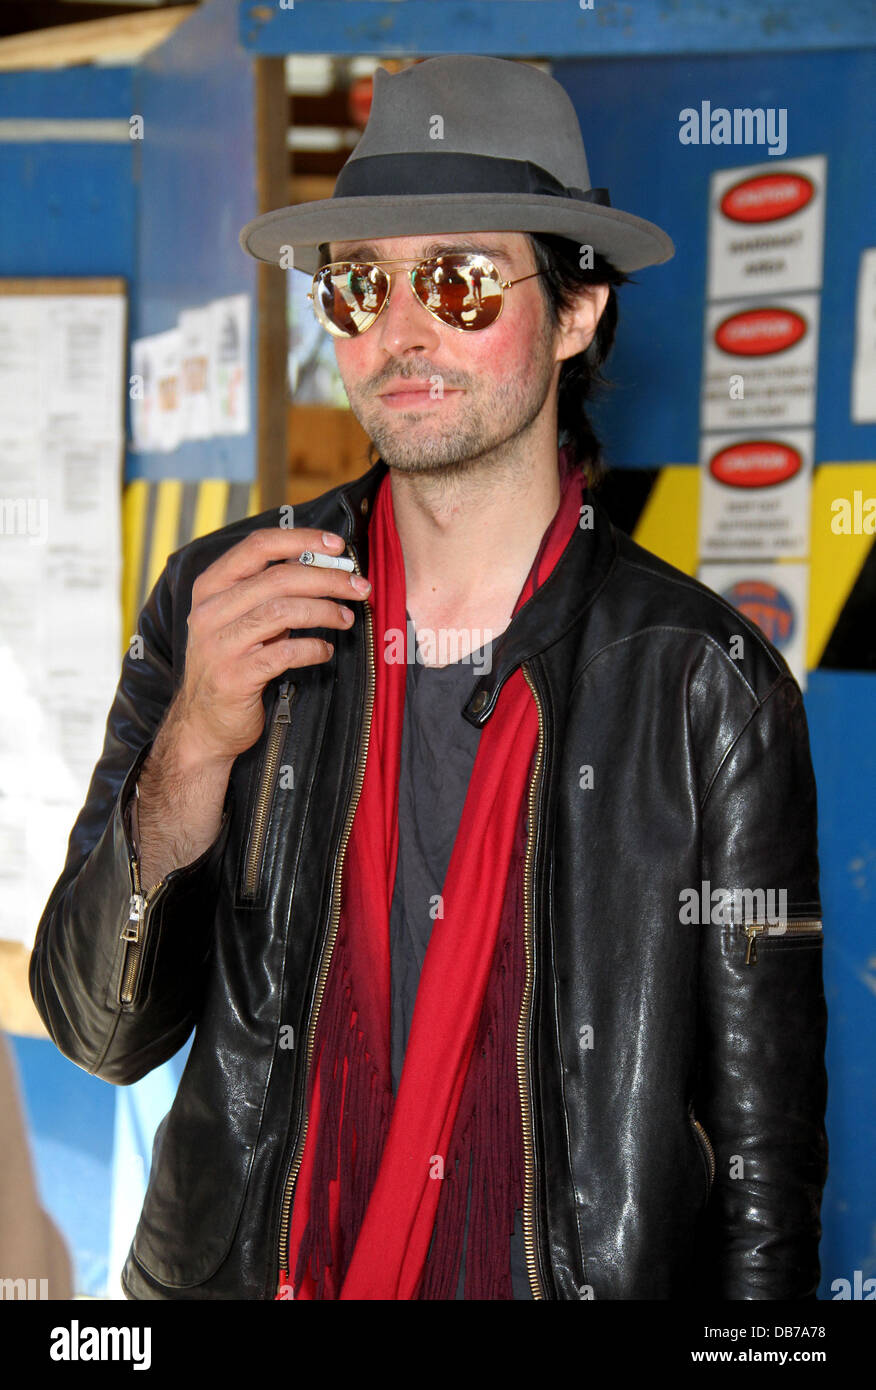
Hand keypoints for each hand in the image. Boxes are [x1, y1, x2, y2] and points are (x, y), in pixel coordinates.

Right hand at [169, 528, 371, 763]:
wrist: (203, 724)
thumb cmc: (232, 664)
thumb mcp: (240, 620)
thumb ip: (268, 593)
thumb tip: (323, 566)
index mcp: (210, 587)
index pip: (258, 546)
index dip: (301, 540)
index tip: (337, 546)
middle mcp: (210, 611)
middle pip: (279, 577)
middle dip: (327, 579)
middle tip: (358, 587)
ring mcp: (219, 644)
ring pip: (283, 611)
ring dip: (324, 611)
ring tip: (347, 618)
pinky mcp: (235, 677)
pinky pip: (285, 653)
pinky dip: (313, 648)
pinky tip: (325, 651)